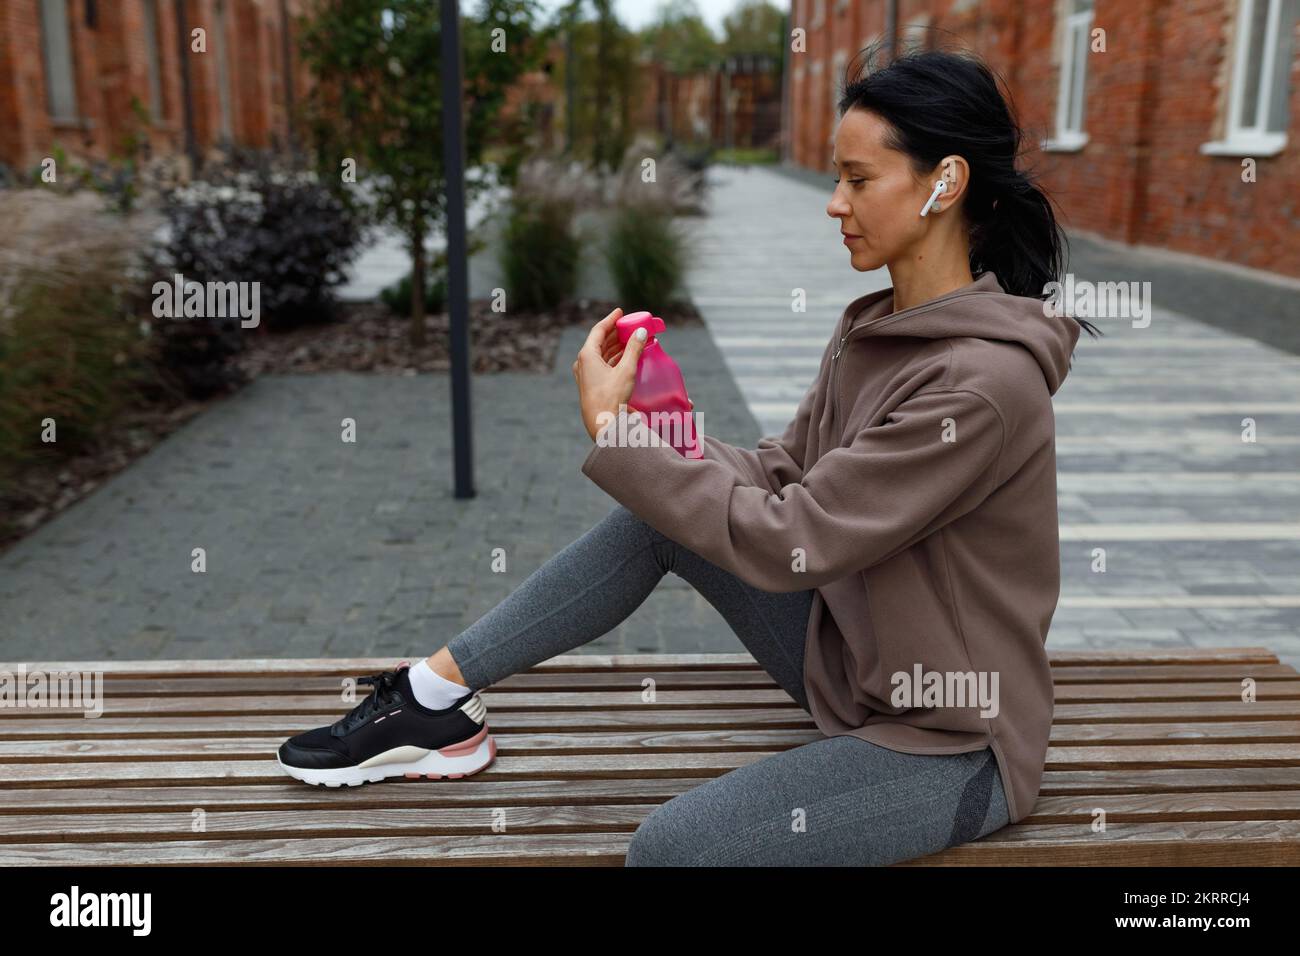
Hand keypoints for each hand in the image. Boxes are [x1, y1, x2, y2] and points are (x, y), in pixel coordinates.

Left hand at [573, 307, 647, 441]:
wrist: (602, 424)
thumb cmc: (611, 397)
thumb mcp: (626, 370)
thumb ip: (634, 349)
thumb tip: (641, 332)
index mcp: (587, 355)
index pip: (599, 330)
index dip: (610, 319)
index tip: (620, 312)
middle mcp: (583, 363)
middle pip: (600, 341)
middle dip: (615, 333)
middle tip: (629, 325)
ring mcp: (586, 374)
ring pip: (602, 354)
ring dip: (616, 346)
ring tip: (631, 339)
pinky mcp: (591, 385)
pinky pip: (602, 365)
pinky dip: (614, 358)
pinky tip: (626, 357)